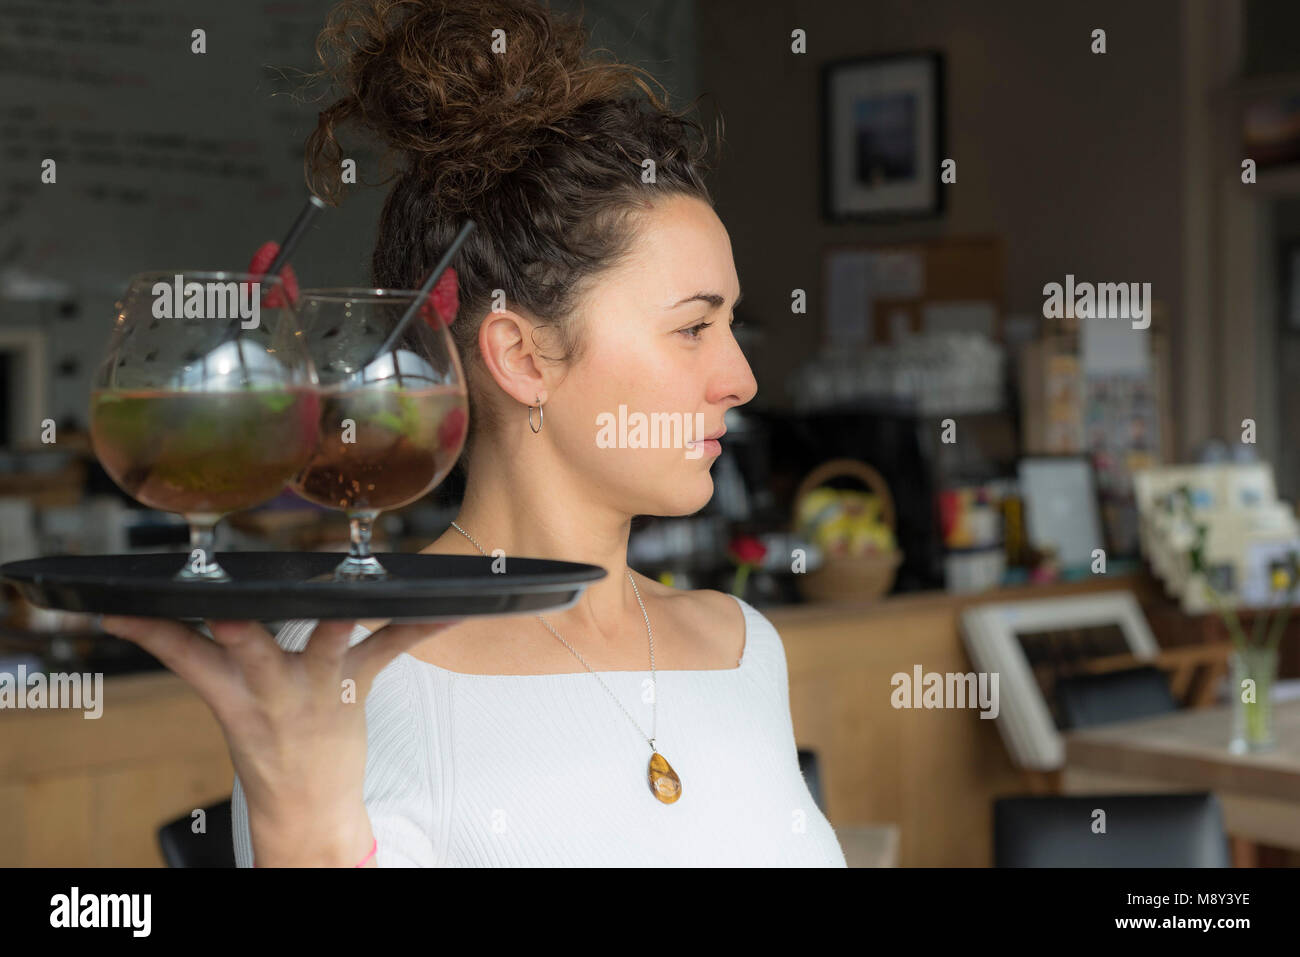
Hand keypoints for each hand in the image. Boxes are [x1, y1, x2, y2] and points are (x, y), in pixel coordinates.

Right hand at [99, 614, 456, 863]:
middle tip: (233, 613)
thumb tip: (135, 618)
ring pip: (324, 644)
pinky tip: (448, 607)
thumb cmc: (266, 742)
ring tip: (356, 590)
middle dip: (240, 630)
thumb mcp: (220, 701)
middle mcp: (268, 688)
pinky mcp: (353, 688)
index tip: (120, 610)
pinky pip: (389, 648)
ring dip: (339, 618)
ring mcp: (312, 688)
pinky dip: (419, 626)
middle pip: (249, 649)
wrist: (304, 806)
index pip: (180, 654)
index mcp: (228, 690)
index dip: (149, 631)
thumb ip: (190, 652)